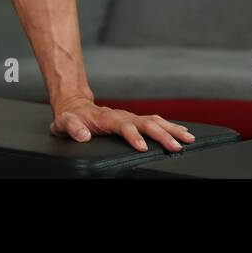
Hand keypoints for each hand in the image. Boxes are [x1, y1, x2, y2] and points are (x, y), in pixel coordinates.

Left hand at [49, 96, 195, 152]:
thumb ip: (72, 128)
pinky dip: (170, 126)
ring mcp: (129, 116)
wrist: (75, 105)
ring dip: (171, 129)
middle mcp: (121, 115)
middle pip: (145, 123)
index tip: (142, 147)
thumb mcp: (64, 123)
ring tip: (188, 138)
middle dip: (162, 134)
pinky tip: (182, 132)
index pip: (123, 126)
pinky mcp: (134, 119)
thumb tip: (83, 135)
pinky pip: (155, 121)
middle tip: (176, 146)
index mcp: (106, 118)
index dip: (133, 136)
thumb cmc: (71, 117)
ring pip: (154, 121)